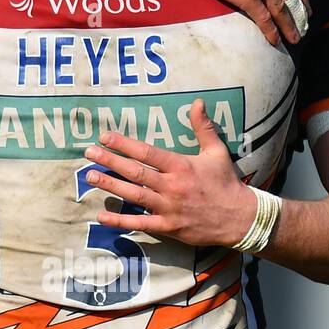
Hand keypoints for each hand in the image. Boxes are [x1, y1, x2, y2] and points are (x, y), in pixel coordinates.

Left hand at [84, 100, 256, 248]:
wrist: (240, 218)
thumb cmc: (226, 183)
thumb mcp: (217, 152)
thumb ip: (203, 127)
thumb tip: (197, 102)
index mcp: (181, 166)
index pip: (147, 152)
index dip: (124, 144)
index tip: (105, 137)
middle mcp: (172, 186)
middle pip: (135, 172)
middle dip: (110, 161)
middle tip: (88, 153)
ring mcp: (169, 207)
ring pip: (134, 195)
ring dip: (110, 186)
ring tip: (89, 177)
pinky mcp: (168, 227)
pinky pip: (140, 223)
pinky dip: (120, 220)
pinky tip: (101, 216)